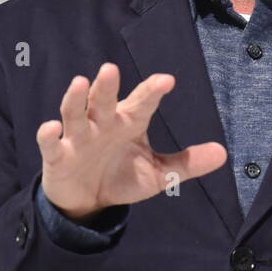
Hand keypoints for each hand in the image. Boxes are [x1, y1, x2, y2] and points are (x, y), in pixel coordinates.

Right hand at [37, 62, 227, 222]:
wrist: (88, 201)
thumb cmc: (122, 176)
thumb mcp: (157, 173)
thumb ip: (186, 163)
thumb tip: (223, 154)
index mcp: (128, 123)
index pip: (142, 104)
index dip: (152, 91)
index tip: (167, 80)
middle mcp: (102, 124)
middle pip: (104, 100)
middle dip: (106, 86)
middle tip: (110, 68)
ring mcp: (77, 138)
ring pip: (75, 113)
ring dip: (76, 99)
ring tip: (80, 82)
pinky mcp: (57, 156)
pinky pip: (51, 144)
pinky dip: (48, 135)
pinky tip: (51, 127)